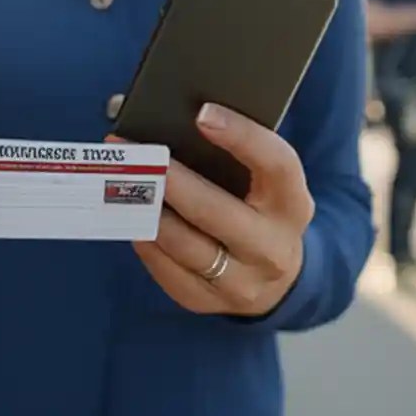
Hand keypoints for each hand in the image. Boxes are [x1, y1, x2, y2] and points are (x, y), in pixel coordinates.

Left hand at [129, 104, 314, 316]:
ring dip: (149, 212)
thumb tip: (166, 120)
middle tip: (135, 153)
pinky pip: (167, 270)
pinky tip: (131, 218)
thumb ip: (233, 154)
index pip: (276, 164)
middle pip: (215, 211)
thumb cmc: (258, 208)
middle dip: (171, 180)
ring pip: (185, 245)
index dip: (241, 137)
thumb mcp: (264, 183)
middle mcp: (274, 248)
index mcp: (293, 204)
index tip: (202, 113)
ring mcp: (243, 283)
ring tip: (122, 184)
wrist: (274, 276)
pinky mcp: (209, 302)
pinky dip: (146, 241)